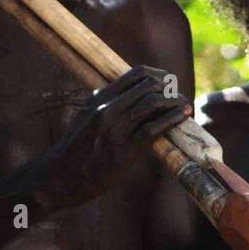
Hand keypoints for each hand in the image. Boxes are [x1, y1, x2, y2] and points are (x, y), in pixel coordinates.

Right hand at [34, 65, 191, 213]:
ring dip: (175, 102)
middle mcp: (107, 109)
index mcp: (99, 97)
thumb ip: (107, 103)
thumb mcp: (87, 116)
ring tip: (186, 105)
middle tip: (180, 95)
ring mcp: (115, 129)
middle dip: (170, 88)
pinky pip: (153, 129)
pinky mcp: (123, 151)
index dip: (159, 74)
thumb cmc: (76, 148)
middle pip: (149, 86)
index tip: (169, 82)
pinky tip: (183, 116)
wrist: (62, 176)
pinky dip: (172, 120)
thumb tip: (132, 95)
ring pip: (153, 104)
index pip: (136, 73)